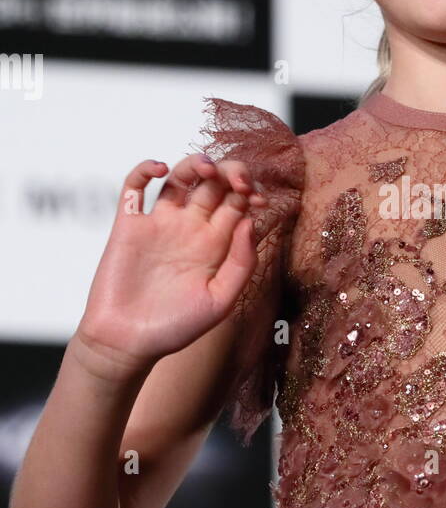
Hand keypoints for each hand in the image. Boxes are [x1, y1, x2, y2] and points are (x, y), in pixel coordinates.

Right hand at [75, 152, 267, 379]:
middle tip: (238, 179)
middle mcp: (190, 229)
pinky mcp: (129, 225)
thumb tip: (251, 222)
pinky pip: (134, 186)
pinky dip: (144, 169)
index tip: (256, 198)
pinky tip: (160, 169)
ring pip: (180, 178)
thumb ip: (240, 264)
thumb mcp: (220, 302)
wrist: (126, 344)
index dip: (251, 192)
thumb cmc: (175, 329)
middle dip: (231, 172)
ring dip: (195, 163)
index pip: (238, 203)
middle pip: (215, 184)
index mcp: (215, 245)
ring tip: (206, 168)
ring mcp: (159, 224)